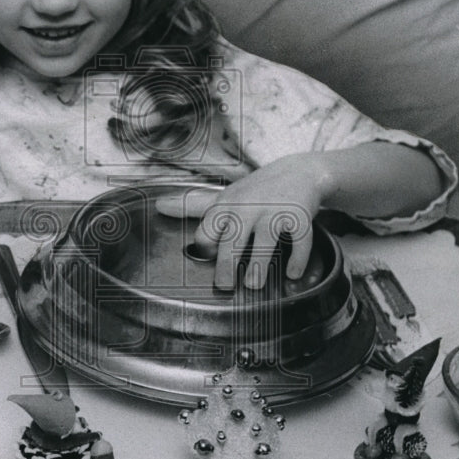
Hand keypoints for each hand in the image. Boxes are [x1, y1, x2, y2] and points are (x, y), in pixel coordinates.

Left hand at [155, 155, 324, 289]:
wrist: (299, 172)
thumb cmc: (255, 191)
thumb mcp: (223, 196)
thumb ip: (192, 206)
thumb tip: (158, 205)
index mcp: (227, 205)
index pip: (209, 228)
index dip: (206, 245)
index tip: (208, 257)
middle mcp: (249, 208)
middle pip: (234, 237)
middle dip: (227, 262)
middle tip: (224, 286)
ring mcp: (275, 212)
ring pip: (266, 240)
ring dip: (259, 264)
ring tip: (254, 284)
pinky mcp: (300, 216)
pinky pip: (300, 239)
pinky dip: (298, 258)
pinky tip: (292, 274)